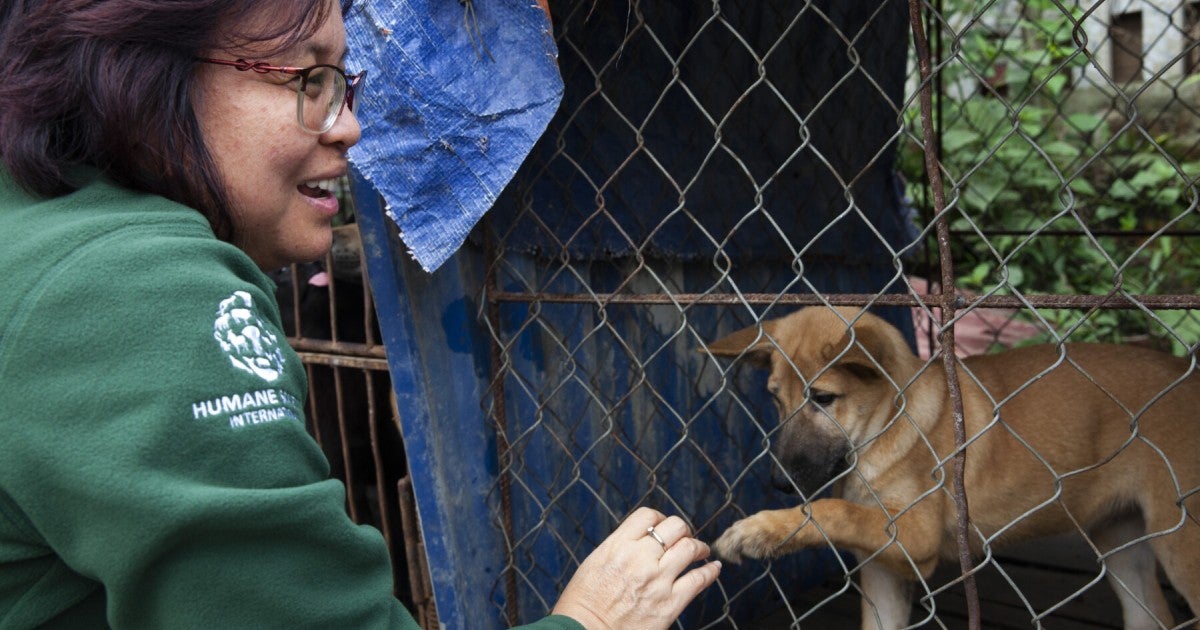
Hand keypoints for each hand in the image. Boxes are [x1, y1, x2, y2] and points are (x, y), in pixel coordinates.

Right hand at [551, 507, 720, 629]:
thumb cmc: (584, 602)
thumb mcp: (595, 562)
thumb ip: (620, 547)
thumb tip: (642, 540)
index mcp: (618, 546)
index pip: (647, 516)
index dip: (659, 519)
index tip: (662, 527)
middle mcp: (640, 559)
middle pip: (674, 527)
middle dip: (682, 530)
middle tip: (685, 537)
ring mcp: (657, 581)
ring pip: (690, 548)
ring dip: (699, 547)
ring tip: (701, 551)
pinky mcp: (669, 604)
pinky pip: (699, 580)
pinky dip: (710, 571)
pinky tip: (713, 567)